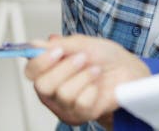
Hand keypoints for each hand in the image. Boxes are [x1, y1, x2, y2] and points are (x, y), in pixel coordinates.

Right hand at [24, 35, 150, 124]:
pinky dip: (93, 89)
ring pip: (63, 93)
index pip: (31, 70)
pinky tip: (98, 84)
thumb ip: (59, 45)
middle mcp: (53, 90)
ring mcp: (66, 105)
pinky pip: (81, 102)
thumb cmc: (105, 57)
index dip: (41, 61)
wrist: (128, 69)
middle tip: (83, 58)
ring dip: (84, 76)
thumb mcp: (82, 43)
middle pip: (42, 85)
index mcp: (49, 70)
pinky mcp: (82, 114)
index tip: (59, 50)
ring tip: (96, 70)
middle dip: (66, 68)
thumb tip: (36, 44)